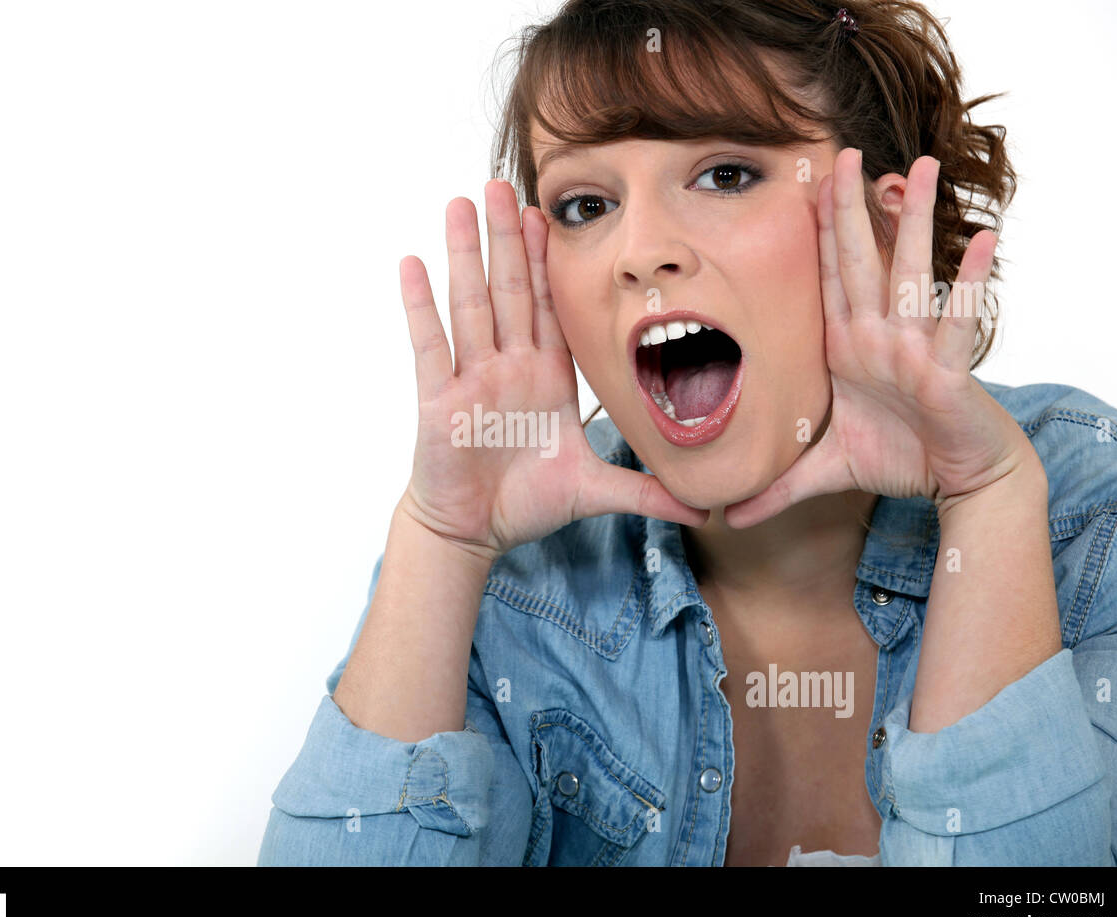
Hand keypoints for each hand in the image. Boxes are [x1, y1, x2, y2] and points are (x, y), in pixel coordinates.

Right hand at [398, 179, 708, 561]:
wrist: (473, 532)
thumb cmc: (526, 504)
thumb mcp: (595, 490)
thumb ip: (647, 492)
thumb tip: (705, 508)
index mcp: (546, 377)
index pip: (550, 307)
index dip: (549, 262)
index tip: (552, 216)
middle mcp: (509, 366)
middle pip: (509, 290)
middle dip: (508, 238)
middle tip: (504, 184)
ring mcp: (472, 378)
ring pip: (470, 303)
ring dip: (466, 253)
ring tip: (461, 204)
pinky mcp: (439, 399)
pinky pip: (430, 344)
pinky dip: (420, 306)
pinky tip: (412, 263)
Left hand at [723, 147, 1038, 529]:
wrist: (959, 479)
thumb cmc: (899, 458)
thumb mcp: (826, 471)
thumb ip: (776, 488)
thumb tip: (725, 517)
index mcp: (847, 347)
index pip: (827, 281)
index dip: (816, 237)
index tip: (803, 187)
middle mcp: (879, 336)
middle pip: (862, 262)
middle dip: (851, 209)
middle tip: (845, 152)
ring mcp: (914, 346)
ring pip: (911, 275)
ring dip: (916, 222)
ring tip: (923, 168)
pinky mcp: (947, 369)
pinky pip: (958, 321)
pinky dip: (970, 283)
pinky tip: (984, 240)